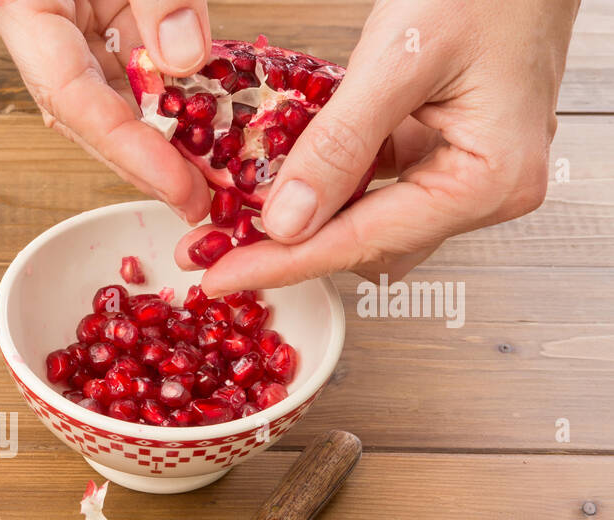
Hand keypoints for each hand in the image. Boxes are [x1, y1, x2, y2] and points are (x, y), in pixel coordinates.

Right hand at [0, 0, 214, 223]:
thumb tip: (187, 60)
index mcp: (21, 7)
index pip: (72, 99)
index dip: (128, 151)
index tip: (177, 188)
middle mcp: (41, 32)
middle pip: (91, 118)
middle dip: (147, 165)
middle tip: (199, 201)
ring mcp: (68, 28)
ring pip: (114, 98)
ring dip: (164, 135)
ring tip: (212, 168)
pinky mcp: (97, 16)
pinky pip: (134, 63)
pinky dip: (172, 91)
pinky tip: (207, 117)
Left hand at [184, 0, 580, 294]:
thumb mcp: (401, 58)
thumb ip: (339, 143)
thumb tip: (284, 220)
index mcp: (489, 179)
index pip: (365, 241)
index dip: (285, 262)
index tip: (220, 277)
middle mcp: (486, 189)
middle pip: (367, 242)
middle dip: (289, 246)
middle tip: (215, 248)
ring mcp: (468, 171)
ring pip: (368, 219)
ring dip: (306, 217)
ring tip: (237, 218)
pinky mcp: (447, 147)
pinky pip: (377, 182)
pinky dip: (329, 181)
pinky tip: (283, 174)